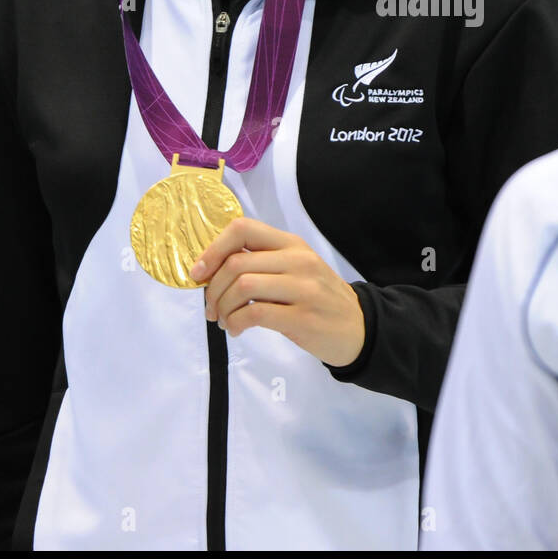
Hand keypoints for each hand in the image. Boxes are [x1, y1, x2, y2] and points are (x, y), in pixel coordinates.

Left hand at [188, 218, 365, 367]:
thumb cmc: (320, 298)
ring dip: (222, 308)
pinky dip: (235, 323)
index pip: (243, 229)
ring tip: (224, 320)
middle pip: (236, 263)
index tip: (199, 272)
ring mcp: (303, 288)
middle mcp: (298, 260)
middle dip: (212, 289)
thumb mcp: (297, 269)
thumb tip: (213, 269)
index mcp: (292, 244)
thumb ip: (263, 263)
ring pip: (242, 287)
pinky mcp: (302, 318)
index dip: (213, 249)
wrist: (358, 328)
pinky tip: (236, 329)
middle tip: (211, 308)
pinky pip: (254, 314)